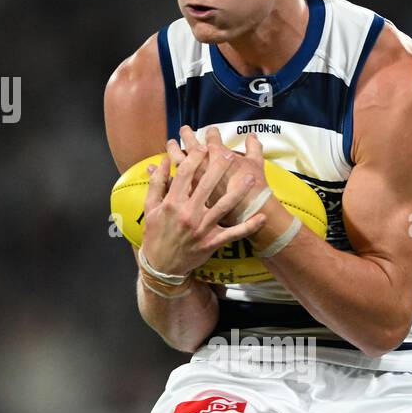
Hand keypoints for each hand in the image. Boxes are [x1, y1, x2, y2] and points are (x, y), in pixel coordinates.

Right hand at [139, 129, 268, 275]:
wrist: (161, 265)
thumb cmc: (155, 234)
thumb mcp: (150, 207)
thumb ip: (157, 183)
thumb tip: (163, 161)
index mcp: (172, 203)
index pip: (185, 175)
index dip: (195, 158)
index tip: (204, 147)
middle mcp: (188, 213)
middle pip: (207, 185)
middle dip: (219, 168)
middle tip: (230, 154)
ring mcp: (202, 228)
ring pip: (224, 206)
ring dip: (239, 191)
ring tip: (251, 177)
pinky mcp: (212, 242)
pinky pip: (233, 234)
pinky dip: (248, 227)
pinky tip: (261, 218)